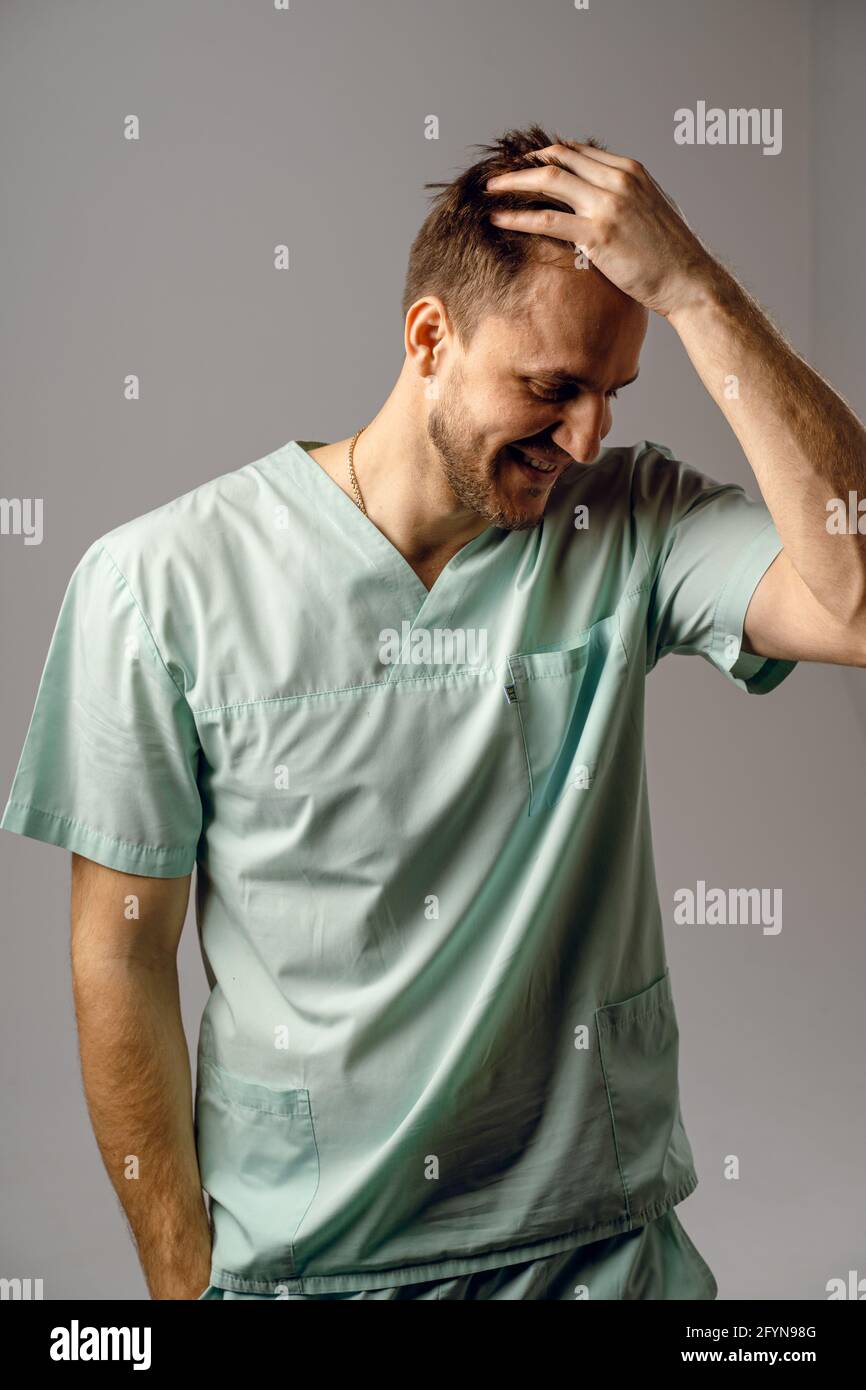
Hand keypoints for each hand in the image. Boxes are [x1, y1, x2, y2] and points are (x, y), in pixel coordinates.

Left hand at [485, 143, 716, 318]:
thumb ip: (628, 198)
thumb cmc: (672, 255)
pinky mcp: (597, 234)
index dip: (548, 155)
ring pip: (548, 180)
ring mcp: (607, 205)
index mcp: (631, 170)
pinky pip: (546, 219)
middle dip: (525, 162)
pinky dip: (518, 217)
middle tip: (501, 174)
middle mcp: (618, 180)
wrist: (689, 280)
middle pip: (559, 158)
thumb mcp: (652, 212)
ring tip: (489, 189)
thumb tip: (606, 200)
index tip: (526, 165)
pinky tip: (498, 219)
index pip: (580, 151)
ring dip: (514, 182)